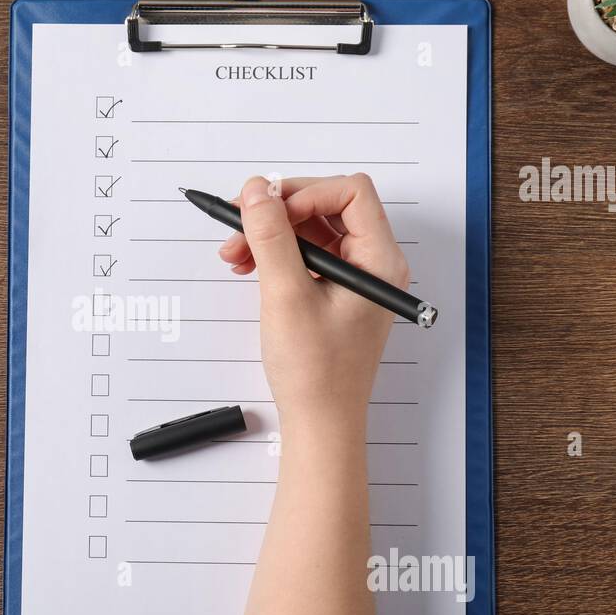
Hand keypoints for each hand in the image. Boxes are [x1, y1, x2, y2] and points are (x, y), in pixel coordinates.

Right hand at [217, 174, 407, 432]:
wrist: (320, 423)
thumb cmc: (315, 373)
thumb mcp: (286, 295)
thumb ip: (271, 236)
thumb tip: (257, 190)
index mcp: (379, 261)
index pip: (350, 193)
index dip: (305, 193)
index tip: (267, 211)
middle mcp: (373, 265)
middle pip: (328, 207)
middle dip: (280, 212)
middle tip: (239, 224)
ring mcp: (355, 280)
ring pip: (312, 231)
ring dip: (272, 233)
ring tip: (236, 253)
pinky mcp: (336, 294)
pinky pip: (307, 256)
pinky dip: (277, 255)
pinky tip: (249, 266)